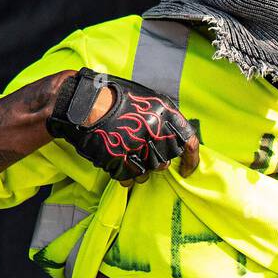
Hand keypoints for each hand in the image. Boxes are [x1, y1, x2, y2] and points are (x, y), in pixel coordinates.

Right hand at [47, 68, 198, 183]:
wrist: (85, 102)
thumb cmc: (117, 98)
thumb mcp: (151, 100)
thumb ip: (166, 121)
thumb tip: (174, 139)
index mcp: (168, 117)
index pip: (191, 144)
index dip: (192, 160)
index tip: (186, 171)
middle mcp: (156, 135)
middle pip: (165, 162)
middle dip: (155, 160)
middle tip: (140, 150)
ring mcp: (138, 151)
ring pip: (147, 173)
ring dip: (139, 168)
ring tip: (125, 152)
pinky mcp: (119, 164)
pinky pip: (129, 179)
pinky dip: (124, 174)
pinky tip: (116, 160)